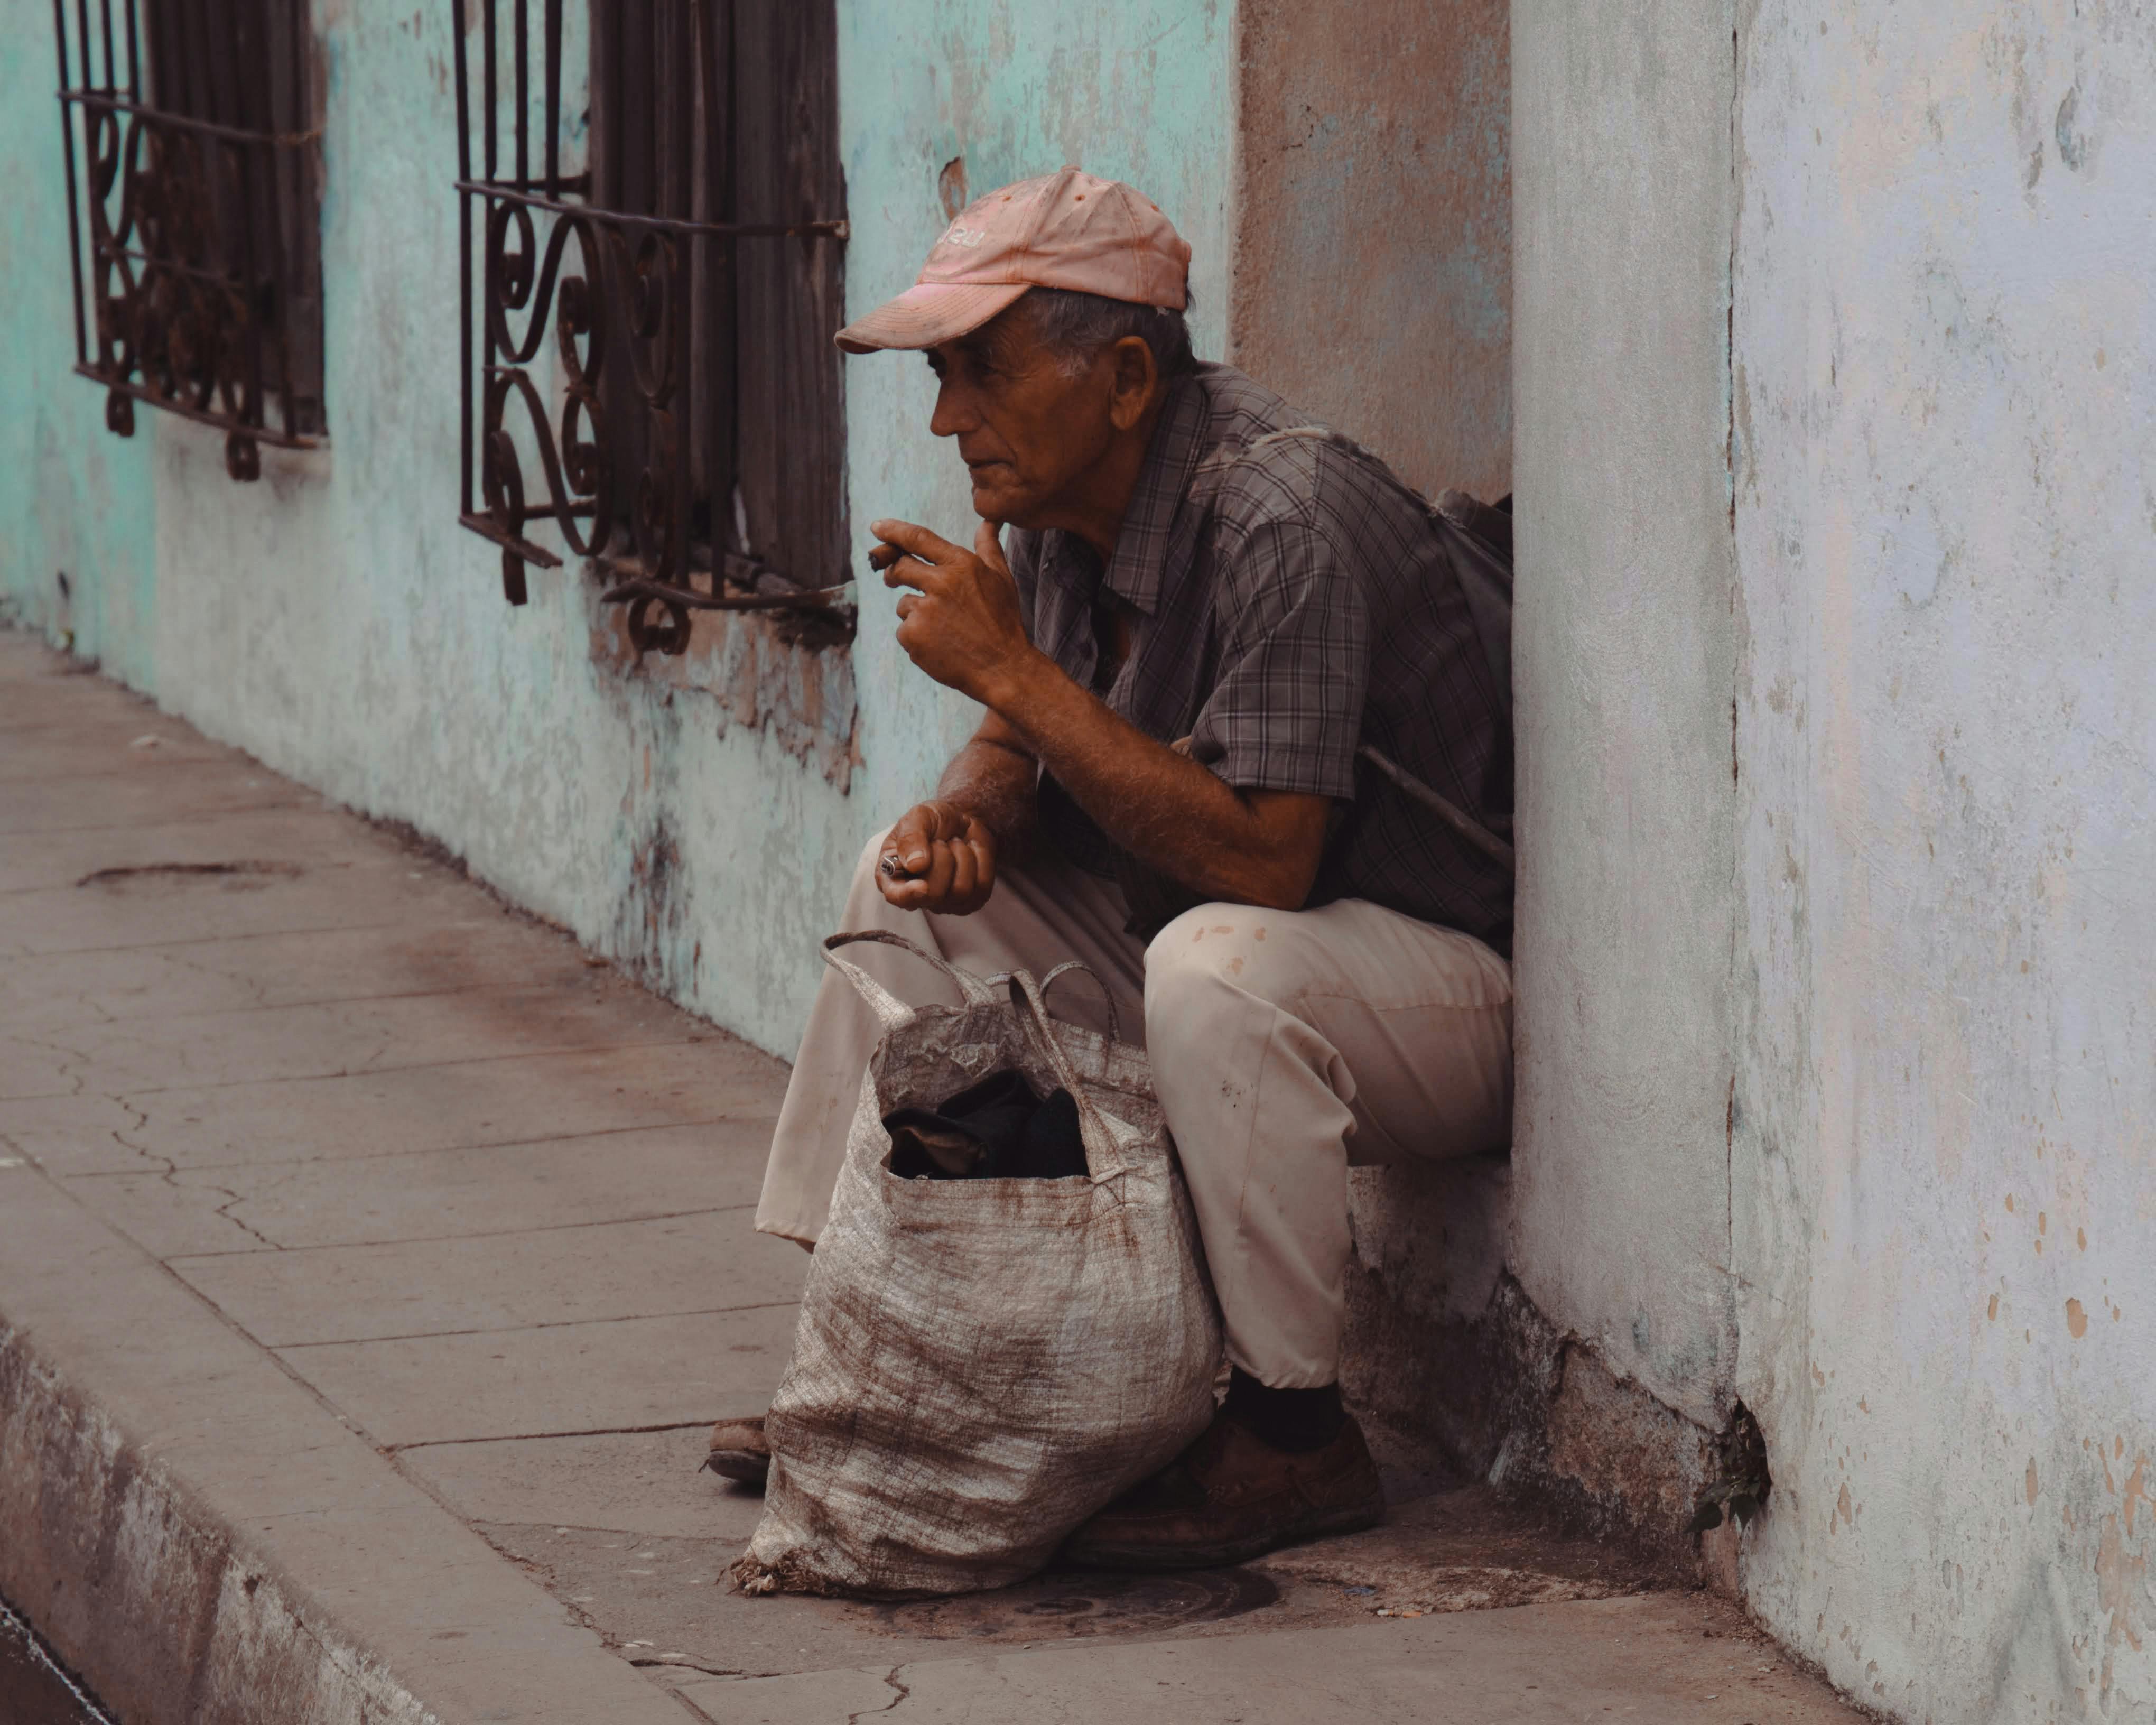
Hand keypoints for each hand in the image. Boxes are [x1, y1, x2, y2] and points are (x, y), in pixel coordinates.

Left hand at [872, 518, 1038, 706]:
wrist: (1002, 667)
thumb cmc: (1003, 622)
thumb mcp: (1002, 578)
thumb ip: (988, 547)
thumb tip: (987, 521)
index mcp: (961, 565)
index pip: (919, 539)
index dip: (894, 530)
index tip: (877, 527)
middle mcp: (941, 583)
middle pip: (900, 567)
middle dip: (893, 572)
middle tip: (891, 578)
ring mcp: (925, 610)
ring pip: (903, 605)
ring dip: (916, 614)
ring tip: (943, 631)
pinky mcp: (913, 635)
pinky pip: (904, 630)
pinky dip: (917, 638)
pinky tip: (939, 646)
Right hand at [877, 802, 998, 914]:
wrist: (961, 821)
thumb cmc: (933, 821)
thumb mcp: (918, 817)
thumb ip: (911, 837)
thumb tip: (916, 865)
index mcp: (894, 876)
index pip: (896, 897)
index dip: (909, 895)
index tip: (922, 885)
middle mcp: (917, 895)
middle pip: (935, 893)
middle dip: (943, 858)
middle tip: (940, 841)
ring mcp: (945, 902)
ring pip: (961, 890)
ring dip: (962, 856)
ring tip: (954, 844)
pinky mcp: (970, 901)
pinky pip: (982, 887)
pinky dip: (980, 861)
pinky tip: (970, 853)